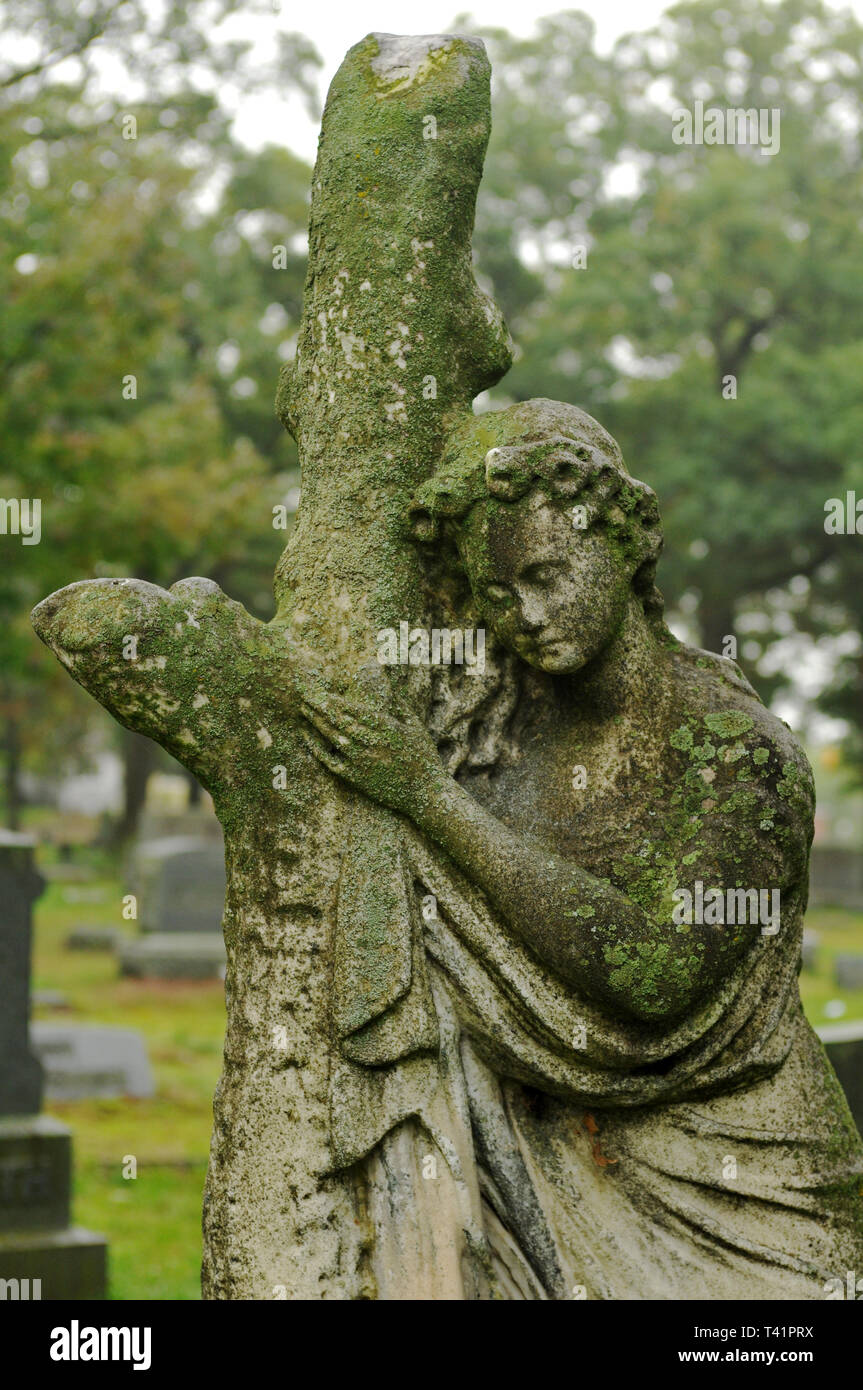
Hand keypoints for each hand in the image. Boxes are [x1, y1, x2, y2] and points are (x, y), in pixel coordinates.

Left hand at [293, 668, 445, 819]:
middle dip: (321, 706)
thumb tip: (389, 686)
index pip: (357, 710)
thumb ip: (400, 706)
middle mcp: (373, 743)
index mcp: (389, 729)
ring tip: (303, 709)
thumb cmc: (424, 758)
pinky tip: (306, 736)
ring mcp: (362, 761)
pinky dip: (316, 748)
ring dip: (316, 721)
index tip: (324, 691)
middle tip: (305, 694)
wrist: (425, 793)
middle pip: (340, 720)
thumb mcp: (416, 728)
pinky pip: (330, 761)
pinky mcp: (356, 778)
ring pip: (332, 737)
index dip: (338, 700)